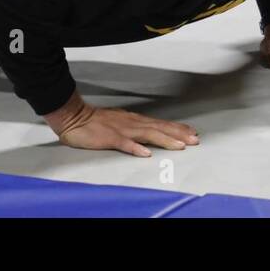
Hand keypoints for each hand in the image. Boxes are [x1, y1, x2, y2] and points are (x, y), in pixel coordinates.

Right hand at [45, 90, 198, 155]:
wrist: (75, 116)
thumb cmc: (96, 122)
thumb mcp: (120, 122)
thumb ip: (134, 128)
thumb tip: (150, 133)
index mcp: (134, 120)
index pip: (160, 124)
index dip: (177, 128)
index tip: (192, 132)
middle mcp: (132, 123)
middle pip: (160, 128)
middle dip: (178, 134)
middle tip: (194, 140)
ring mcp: (122, 130)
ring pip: (148, 134)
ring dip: (165, 140)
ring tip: (179, 146)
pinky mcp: (110, 138)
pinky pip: (125, 143)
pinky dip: (136, 148)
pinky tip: (146, 153)